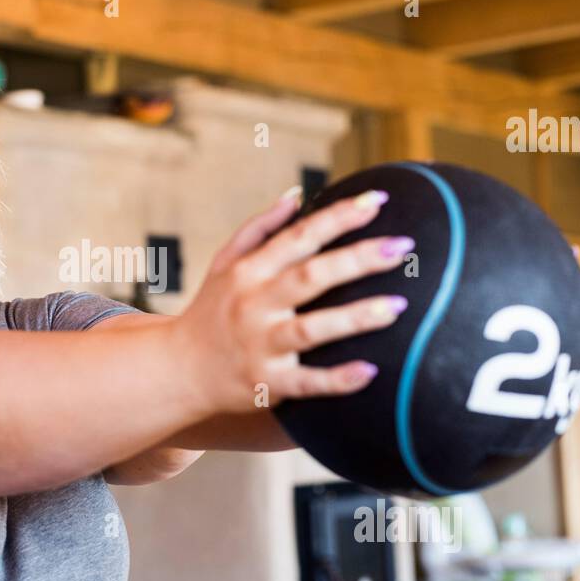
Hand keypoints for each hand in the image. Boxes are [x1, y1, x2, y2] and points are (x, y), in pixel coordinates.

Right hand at [175, 185, 411, 413]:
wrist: (177, 370)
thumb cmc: (210, 312)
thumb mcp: (224, 264)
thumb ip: (259, 229)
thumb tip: (296, 196)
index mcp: (248, 272)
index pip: (299, 237)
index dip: (338, 217)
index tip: (377, 200)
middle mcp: (254, 306)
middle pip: (310, 277)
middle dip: (357, 260)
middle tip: (402, 247)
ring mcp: (260, 346)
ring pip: (312, 329)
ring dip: (355, 317)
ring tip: (398, 306)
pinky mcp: (266, 384)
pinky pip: (306, 383)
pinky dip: (336, 380)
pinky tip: (370, 372)